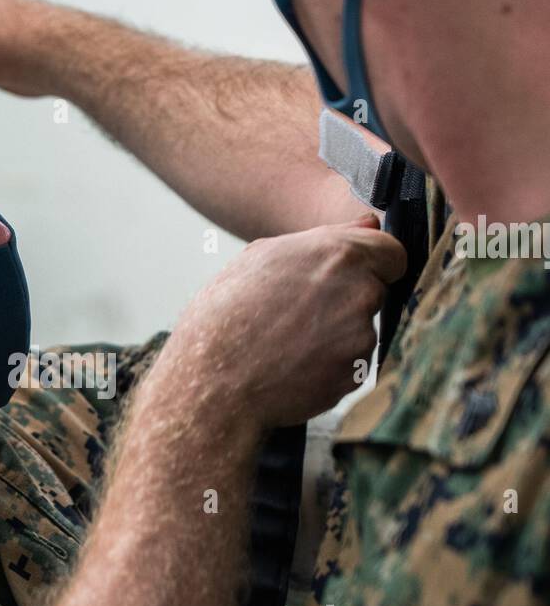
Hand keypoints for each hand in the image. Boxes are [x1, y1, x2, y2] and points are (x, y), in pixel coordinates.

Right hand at [161, 216, 406, 429]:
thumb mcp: (263, 257)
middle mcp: (359, 293)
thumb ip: (324, 239)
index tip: (354, 275)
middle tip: (302, 313)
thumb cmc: (226, 314)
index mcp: (339, 254)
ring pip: (361, 330)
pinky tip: (293, 364)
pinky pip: (350, 364)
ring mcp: (360, 337)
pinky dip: (329, 365)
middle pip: (376, 292)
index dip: (374, 264)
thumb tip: (369, 226)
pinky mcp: (355, 375)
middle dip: (349, 300)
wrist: (214, 379)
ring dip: (336, 336)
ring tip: (288, 342)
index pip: (393, 253)